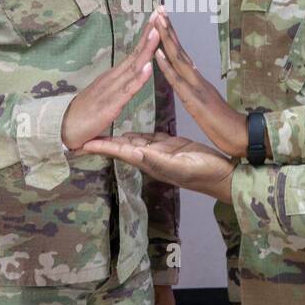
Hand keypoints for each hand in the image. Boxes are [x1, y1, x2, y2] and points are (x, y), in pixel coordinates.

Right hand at [61, 19, 160, 150]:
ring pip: (133, 68)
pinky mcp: (110, 105)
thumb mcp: (106, 96)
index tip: (157, 20)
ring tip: (156, 33)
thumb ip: (120, 87)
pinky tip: (148, 67)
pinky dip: (139, 78)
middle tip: (159, 14)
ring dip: (146, 50)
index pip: (134, 54)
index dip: (146, 37)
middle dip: (148, 34)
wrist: (64, 129)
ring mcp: (111, 90)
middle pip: (135, 54)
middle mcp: (113, 78)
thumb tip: (133, 77)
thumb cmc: (86, 114)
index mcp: (114, 77)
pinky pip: (127, 90)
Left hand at [82, 133, 233, 201]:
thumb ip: (157, 160)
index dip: (101, 147)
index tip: (82, 144)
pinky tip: (128, 129)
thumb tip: (134, 153)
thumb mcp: (179, 166)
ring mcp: (159, 151)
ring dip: (115, 136)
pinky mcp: (169, 144)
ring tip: (99, 129)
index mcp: (150, 162)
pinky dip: (136, 132)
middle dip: (102, 141)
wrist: (222, 175)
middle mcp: (150, 157)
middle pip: (120, 146)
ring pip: (132, 141)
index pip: (120, 152)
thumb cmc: (204, 172)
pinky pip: (147, 137)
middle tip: (83, 133)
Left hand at [152, 7, 248, 157]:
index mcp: (197, 80)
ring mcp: (196, 87)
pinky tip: (158, 54)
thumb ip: (196, 91)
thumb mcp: (205, 105)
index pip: (181, 54)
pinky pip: (178, 81)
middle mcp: (197, 78)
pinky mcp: (195, 100)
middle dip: (167, 29)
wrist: (242, 137)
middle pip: (179, 50)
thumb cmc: (224, 125)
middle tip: (158, 8)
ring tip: (157, 21)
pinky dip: (167, 67)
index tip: (162, 19)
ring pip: (178, 59)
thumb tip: (187, 80)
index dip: (171, 36)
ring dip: (166, 39)